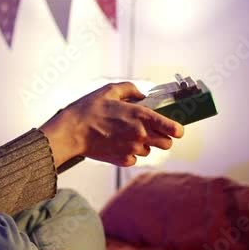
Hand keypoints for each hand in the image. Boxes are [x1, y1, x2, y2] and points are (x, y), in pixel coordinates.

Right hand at [40, 81, 184, 167]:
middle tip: (151, 130)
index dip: (177, 129)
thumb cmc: (88, 110)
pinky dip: (129, 152)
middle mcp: (140, 135)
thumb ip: (130, 89)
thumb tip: (141, 94)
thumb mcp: (109, 90)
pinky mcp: (122, 160)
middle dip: (162, 137)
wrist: (70, 132)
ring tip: (127, 134)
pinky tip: (117, 143)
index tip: (176, 129)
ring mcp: (132, 150)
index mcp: (141, 116)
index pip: (173, 128)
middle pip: (167, 144)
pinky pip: (134, 158)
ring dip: (144, 144)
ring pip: (149, 151)